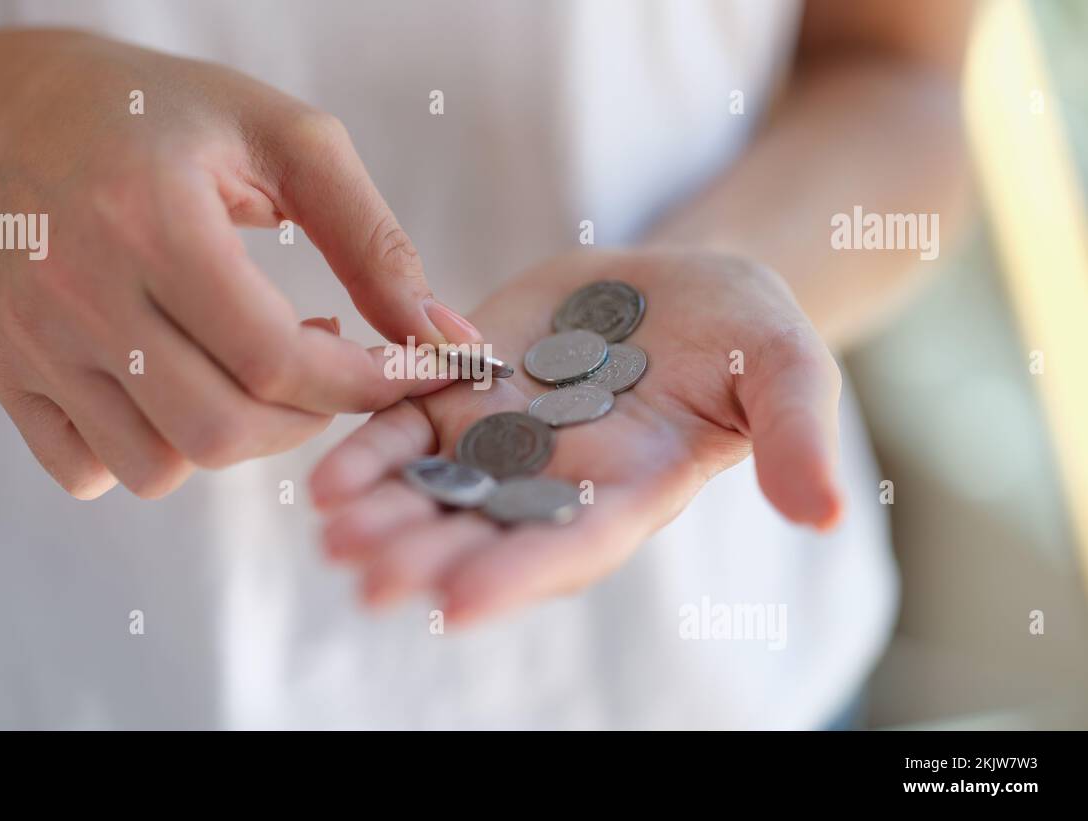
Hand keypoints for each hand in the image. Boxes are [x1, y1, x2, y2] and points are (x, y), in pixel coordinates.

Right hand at [0, 33, 477, 498]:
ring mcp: (28, 338)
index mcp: (146, 216)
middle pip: (217, 431)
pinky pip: (90, 473)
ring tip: (245, 363)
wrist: (30, 114)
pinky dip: (150, 451)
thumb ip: (374, 242)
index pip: (272, 360)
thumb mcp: (290, 140)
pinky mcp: (2, 369)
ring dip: (229, 439)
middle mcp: (73, 288)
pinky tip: (174, 385)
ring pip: (157, 468)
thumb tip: (446, 338)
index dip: (361, 385)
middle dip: (303, 420)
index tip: (407, 371)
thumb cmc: (177, 117)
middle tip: (324, 363)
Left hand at [311, 248, 842, 625]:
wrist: (677, 281)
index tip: (458, 601)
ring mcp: (503, 437)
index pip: (573, 545)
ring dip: (382, 512)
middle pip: (484, 530)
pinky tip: (324, 471)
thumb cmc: (742, 330)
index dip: (518, 573)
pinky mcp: (463, 390)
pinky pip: (406, 425)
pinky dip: (368, 447)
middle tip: (369, 577)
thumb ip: (798, 436)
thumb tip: (829, 513)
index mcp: (630, 491)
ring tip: (331, 530)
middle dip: (426, 554)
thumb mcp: (785, 367)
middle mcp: (556, 481)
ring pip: (432, 487)